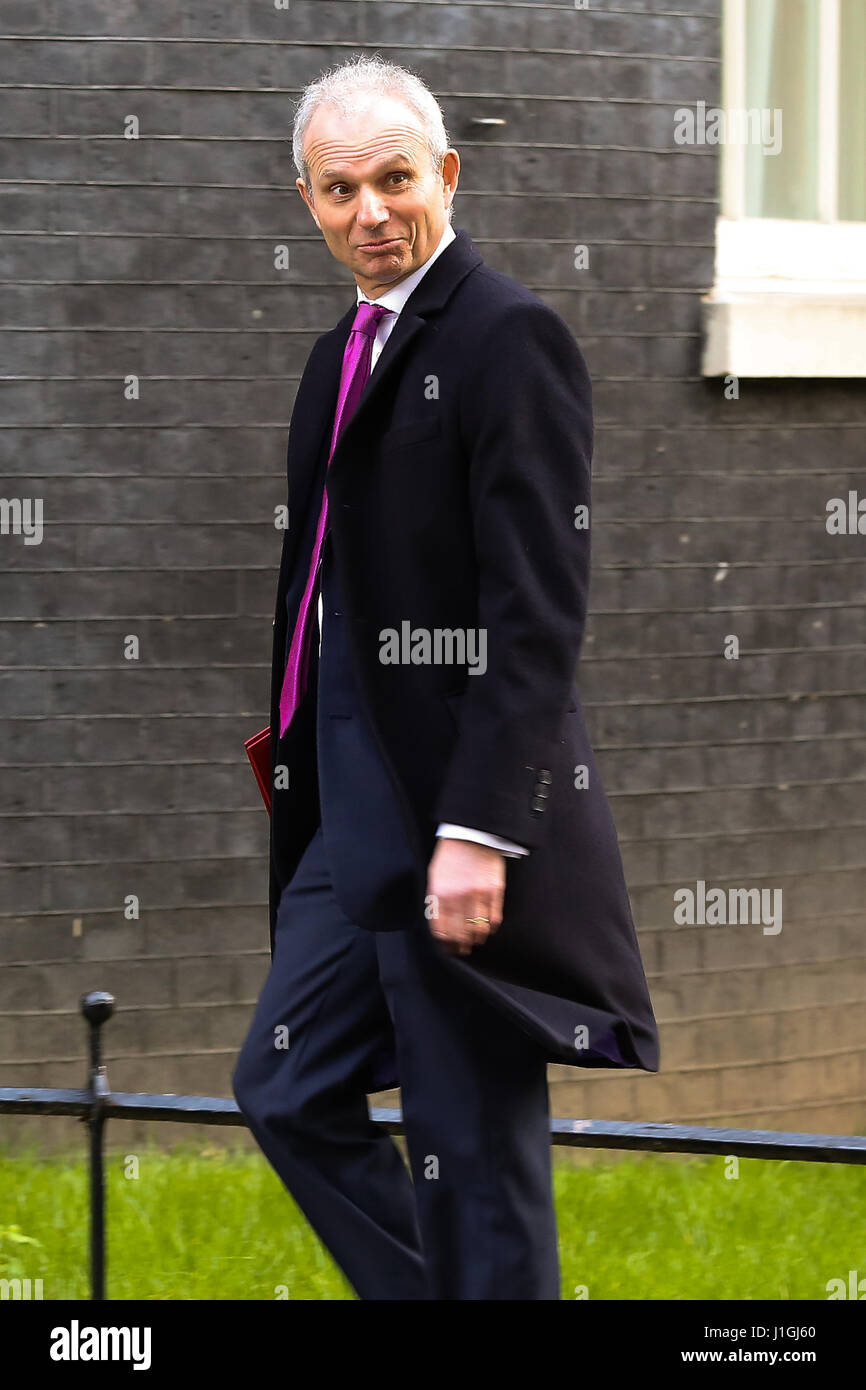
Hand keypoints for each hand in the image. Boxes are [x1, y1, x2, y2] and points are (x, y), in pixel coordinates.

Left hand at [425, 838, 504, 956]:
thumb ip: (435, 901)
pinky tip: (487, 930)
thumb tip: (440, 926)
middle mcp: (458, 897)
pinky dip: (490, 928)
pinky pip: (494, 919)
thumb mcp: (434, 876)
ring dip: (476, 940)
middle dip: (460, 946)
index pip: (441, 930)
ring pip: (478, 930)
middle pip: (460, 934)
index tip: (447, 949)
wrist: (472, 834)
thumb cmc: (450, 855)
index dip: (445, 944)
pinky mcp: (495, 891)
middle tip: (461, 950)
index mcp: (440, 893)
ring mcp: (479, 894)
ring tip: (474, 942)